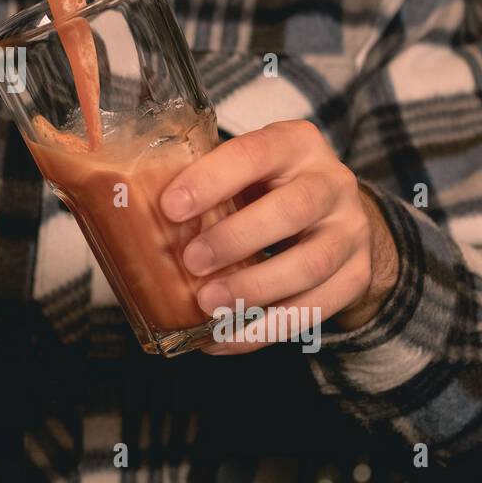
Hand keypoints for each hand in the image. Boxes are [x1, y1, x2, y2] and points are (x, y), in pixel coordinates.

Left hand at [158, 119, 398, 353]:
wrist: (336, 216)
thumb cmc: (268, 189)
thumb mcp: (244, 171)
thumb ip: (204, 185)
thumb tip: (124, 213)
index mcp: (295, 144)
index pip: (254, 154)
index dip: (211, 180)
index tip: (170, 207)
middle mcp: (332, 183)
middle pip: (291, 210)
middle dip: (235, 238)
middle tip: (190, 260)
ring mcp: (351, 231)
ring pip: (309, 264)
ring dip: (253, 289)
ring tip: (207, 305)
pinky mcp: (357, 276)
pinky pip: (314, 310)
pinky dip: (264, 331)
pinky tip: (224, 339)